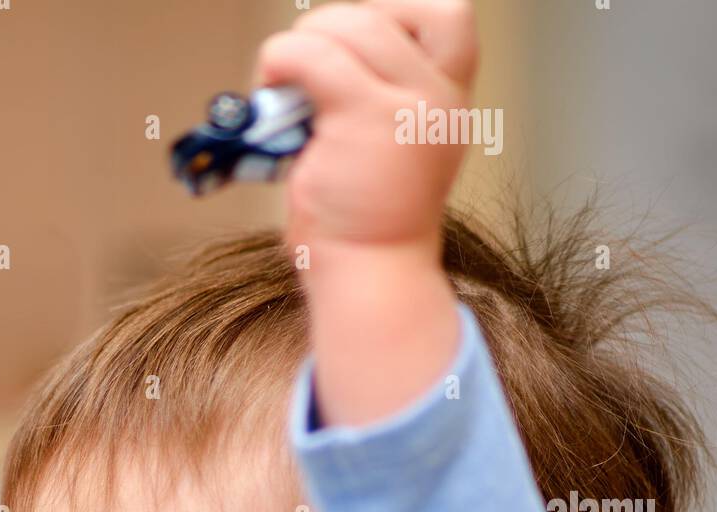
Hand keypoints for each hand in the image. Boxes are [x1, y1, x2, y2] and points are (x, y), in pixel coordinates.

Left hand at [253, 0, 478, 256]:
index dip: (395, 14)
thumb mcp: (387, 155)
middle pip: (385, 14)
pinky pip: (314, 55)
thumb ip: (375, 102)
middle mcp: (439, 99)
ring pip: (349, 25)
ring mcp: (408, 106)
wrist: (370, 279)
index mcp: (449, 103)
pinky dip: (282, 60)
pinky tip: (267, 86)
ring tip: (279, 85)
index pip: (448, 16)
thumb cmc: (363, 230)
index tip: (352, 52)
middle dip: (331, 29)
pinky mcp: (366, 119)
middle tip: (298, 72)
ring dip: (302, 44)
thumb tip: (313, 57)